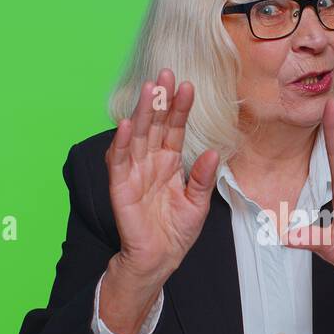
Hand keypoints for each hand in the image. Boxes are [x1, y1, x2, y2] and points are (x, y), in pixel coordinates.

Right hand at [99, 68, 219, 333]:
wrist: (159, 259)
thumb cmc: (177, 232)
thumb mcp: (199, 203)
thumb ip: (204, 178)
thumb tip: (213, 152)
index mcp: (169, 163)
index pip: (174, 129)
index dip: (180, 108)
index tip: (188, 85)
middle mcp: (150, 162)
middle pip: (155, 125)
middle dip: (160, 100)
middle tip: (166, 73)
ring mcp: (134, 173)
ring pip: (137, 136)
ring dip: (141, 113)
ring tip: (149, 90)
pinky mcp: (120, 187)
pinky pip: (119, 162)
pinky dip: (121, 143)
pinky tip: (125, 124)